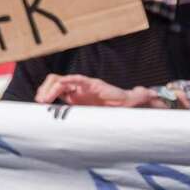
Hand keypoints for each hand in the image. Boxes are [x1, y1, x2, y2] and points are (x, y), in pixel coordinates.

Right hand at [34, 74, 157, 106]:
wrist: (121, 105)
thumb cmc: (126, 101)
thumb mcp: (132, 98)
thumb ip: (140, 95)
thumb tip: (151, 92)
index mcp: (93, 85)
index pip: (75, 79)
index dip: (64, 83)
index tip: (57, 89)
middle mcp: (81, 86)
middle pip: (59, 81)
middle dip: (48, 88)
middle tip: (41, 102)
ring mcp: (75, 93)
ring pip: (54, 88)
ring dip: (45, 94)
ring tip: (39, 106)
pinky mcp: (72, 101)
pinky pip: (56, 97)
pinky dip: (48, 101)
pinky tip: (43, 110)